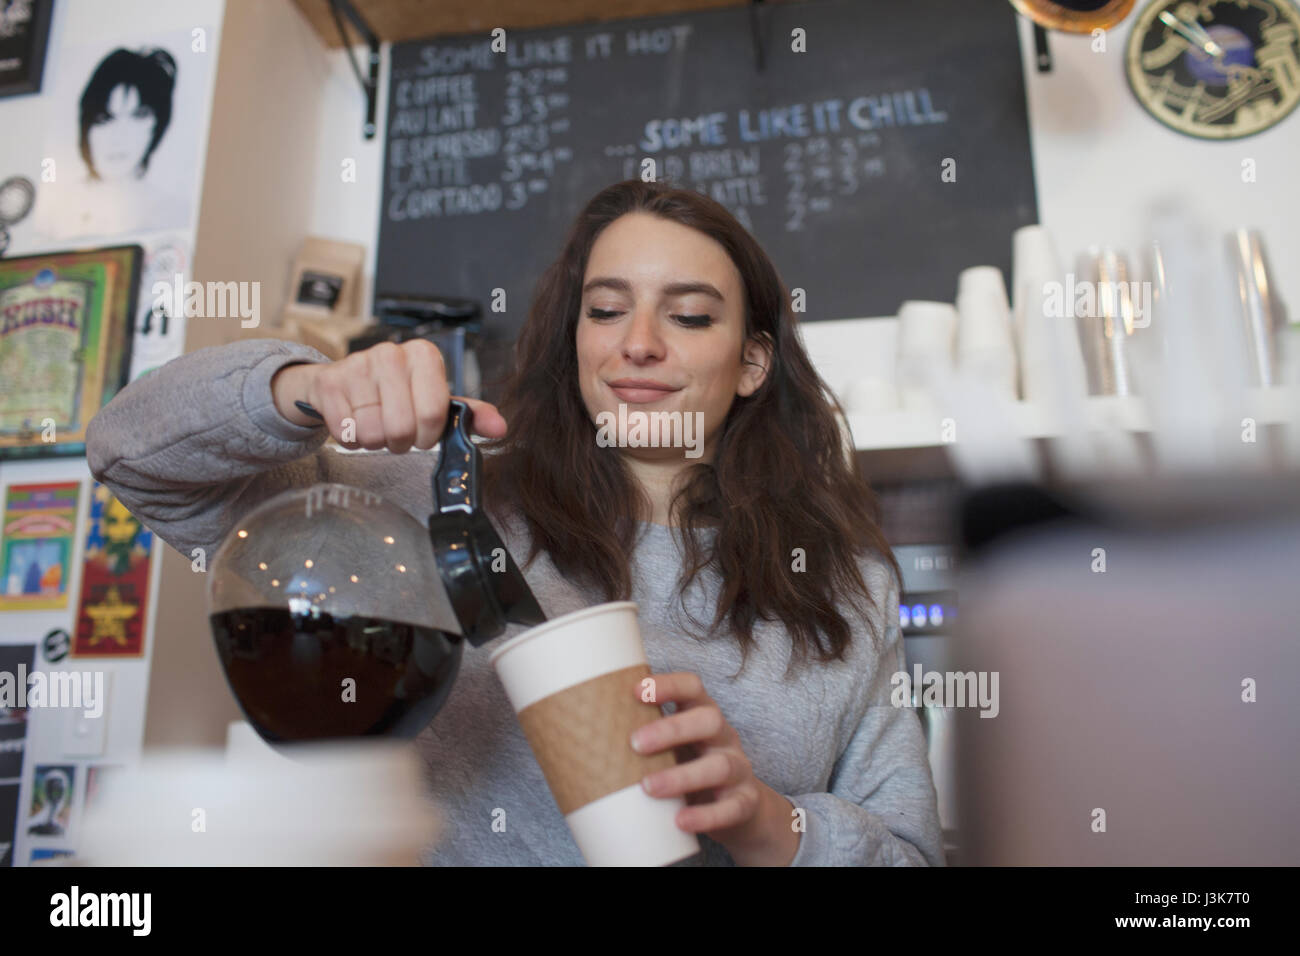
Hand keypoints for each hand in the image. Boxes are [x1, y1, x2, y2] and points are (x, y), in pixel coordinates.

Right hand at [270, 339, 505, 452]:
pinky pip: (345, 433)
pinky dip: (350, 438)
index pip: (434, 413)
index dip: (429, 435)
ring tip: (374, 424)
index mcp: (424, 355)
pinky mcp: (328, 383)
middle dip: (400, 441)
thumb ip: (468, 414)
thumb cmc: (394, 392)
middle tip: (396, 432)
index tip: (424, 433)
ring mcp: (357, 365)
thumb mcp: (434, 399)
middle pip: (402, 428)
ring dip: (374, 441)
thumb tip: (500, 428)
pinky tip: (353, 420)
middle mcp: (390, 354)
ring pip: (372, 433)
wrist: (339, 382)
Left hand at [631, 671, 798, 864]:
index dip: (667, 684)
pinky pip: (731, 808)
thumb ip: (638, 739)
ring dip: (683, 775)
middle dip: (672, 728)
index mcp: (702, 715)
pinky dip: (706, 815)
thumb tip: (568, 738)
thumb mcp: (671, 748)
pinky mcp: (744, 802)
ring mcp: (738, 769)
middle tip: (635, 743)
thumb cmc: (689, 769)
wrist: (739, 810)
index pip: (693, 687)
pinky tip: (681, 820)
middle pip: (709, 719)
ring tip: (649, 787)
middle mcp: (724, 737)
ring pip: (719, 765)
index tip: (636, 691)